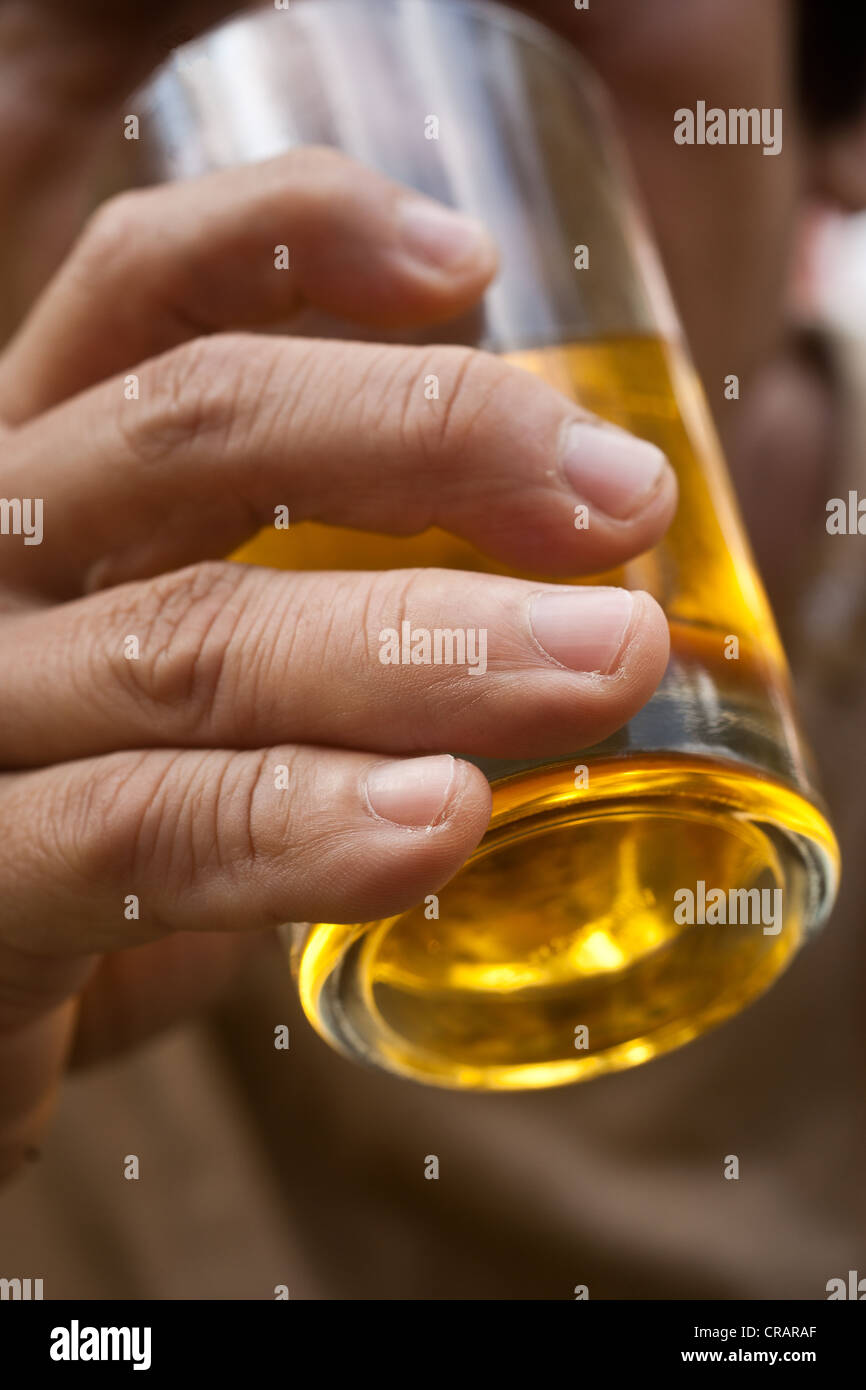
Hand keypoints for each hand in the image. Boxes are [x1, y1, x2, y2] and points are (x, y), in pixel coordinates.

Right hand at [0, 148, 674, 1178]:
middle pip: (185, 428)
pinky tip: (440, 823)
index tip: (470, 268)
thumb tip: (581, 568)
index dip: (295, 234)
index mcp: (57, 482)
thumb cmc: (121, 827)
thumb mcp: (218, 674)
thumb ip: (334, 594)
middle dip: (425, 438)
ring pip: (188, 635)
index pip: (141, 289)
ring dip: (419, 643)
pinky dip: (299, 823)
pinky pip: (138, 831)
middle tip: (620, 496)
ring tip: (599, 662)